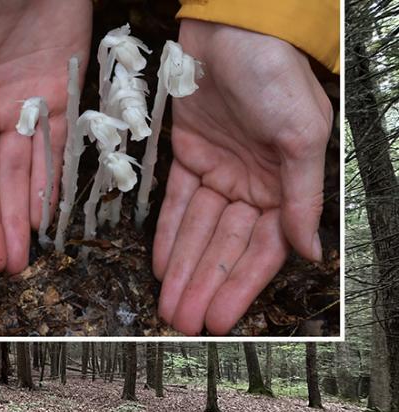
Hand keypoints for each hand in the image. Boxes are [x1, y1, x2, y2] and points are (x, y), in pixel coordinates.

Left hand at [153, 20, 331, 334]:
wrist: (232, 29)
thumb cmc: (275, 75)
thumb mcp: (300, 136)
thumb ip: (301, 197)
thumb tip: (310, 253)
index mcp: (284, 185)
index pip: (261, 249)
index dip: (239, 285)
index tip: (219, 319)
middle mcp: (252, 184)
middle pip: (223, 247)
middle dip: (203, 285)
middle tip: (182, 322)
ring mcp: (219, 171)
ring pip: (197, 232)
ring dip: (183, 268)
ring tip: (168, 304)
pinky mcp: (189, 156)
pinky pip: (176, 204)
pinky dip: (167, 234)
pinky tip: (160, 265)